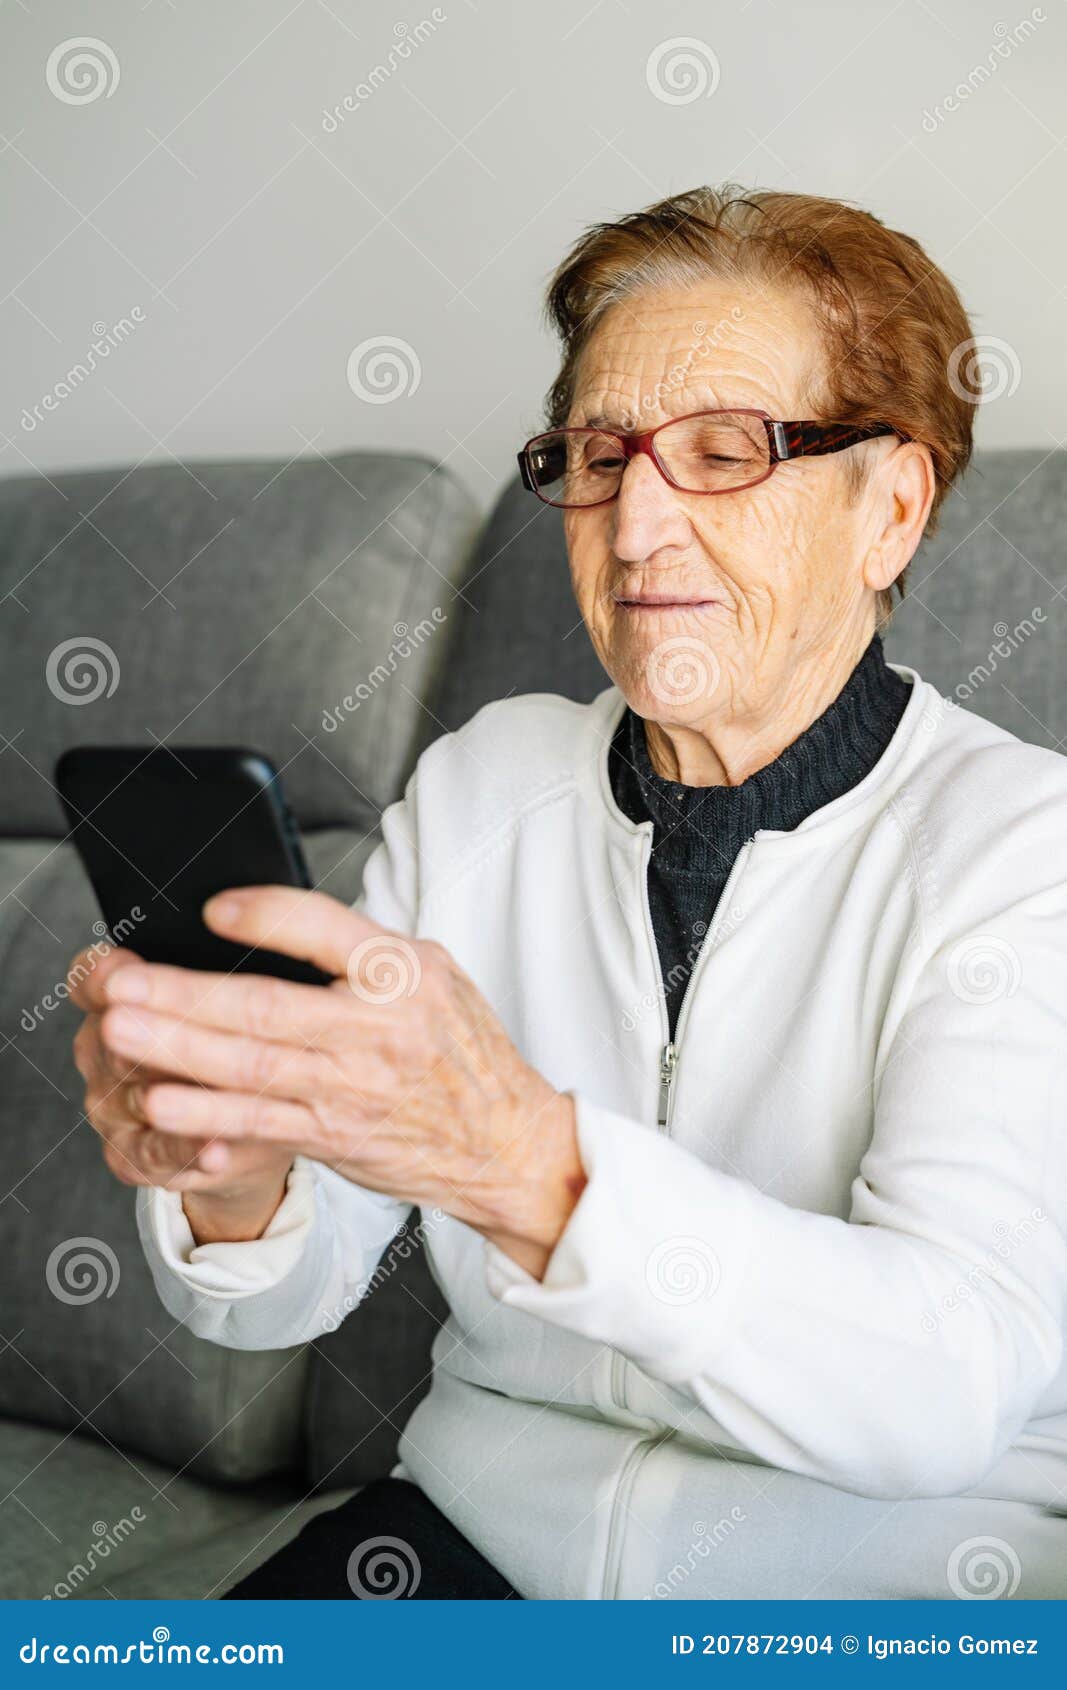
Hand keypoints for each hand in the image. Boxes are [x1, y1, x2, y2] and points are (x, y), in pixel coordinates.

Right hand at [69, 943, 294, 1242]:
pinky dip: (186, 1151)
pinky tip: (216, 1148)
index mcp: (118, 998)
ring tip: (203, 1092)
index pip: (93, 979)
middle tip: (158, 1029)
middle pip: (112, 1040)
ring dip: (170, 1098)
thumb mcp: (241, 994)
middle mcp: (105, 1049)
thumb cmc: (246, 1037)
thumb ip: (233, 966)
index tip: (124, 969)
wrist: (260, 1116)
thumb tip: (261, 926)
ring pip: (132, 1100)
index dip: (104, 974)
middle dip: (144, 1035)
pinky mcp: (134, 1155)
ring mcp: (115, 1106)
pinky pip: (153, 1155)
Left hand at [94, 888, 585, 1276]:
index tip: (212, 908)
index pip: (325, 929)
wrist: (503, 1141)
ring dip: (179, 1051)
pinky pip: (261, 1123)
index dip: (265, 915)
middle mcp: (376, 1030)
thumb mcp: (431, 972)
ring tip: (121, 1032)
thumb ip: (358, 949)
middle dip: (186, 995)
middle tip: (124, 982)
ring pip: (252, 1067)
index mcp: (401, 972)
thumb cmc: (459, 1046)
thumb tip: (269, 919)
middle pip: (267, 1007)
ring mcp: (351, 1088)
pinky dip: (208, 1115)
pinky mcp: (333, 1135)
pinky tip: (162, 1102)